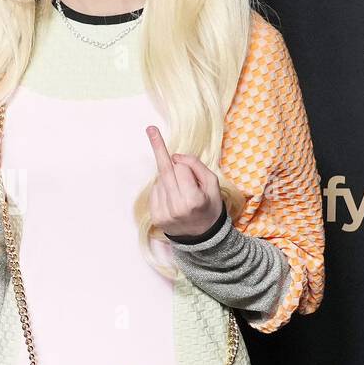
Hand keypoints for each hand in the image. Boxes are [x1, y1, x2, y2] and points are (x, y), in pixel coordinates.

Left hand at [147, 125, 223, 239]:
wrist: (202, 236)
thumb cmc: (210, 205)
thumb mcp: (213, 184)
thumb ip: (196, 166)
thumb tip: (174, 156)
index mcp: (193, 200)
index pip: (181, 169)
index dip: (186, 165)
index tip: (177, 154)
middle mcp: (176, 208)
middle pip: (165, 171)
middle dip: (158, 148)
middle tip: (150, 129)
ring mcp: (164, 214)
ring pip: (160, 180)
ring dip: (168, 178)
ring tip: (181, 190)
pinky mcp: (155, 217)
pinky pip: (155, 191)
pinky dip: (162, 188)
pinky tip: (172, 196)